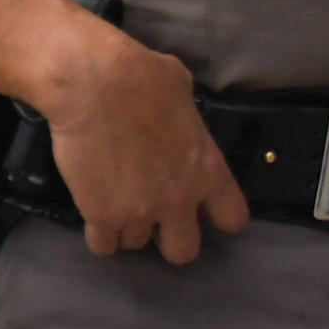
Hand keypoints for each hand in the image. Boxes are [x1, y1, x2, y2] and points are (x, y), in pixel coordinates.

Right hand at [41, 18, 246, 264]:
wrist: (96, 84)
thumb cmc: (144, 77)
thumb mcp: (185, 96)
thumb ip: (188, 124)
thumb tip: (179, 121)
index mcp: (209, 171)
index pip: (232, 219)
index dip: (214, 216)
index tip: (199, 207)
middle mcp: (179, 200)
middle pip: (183, 251)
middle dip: (169, 236)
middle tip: (152, 213)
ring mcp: (139, 212)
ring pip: (136, 244)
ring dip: (127, 226)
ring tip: (116, 198)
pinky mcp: (101, 215)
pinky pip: (103, 246)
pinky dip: (99, 233)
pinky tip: (95, 208)